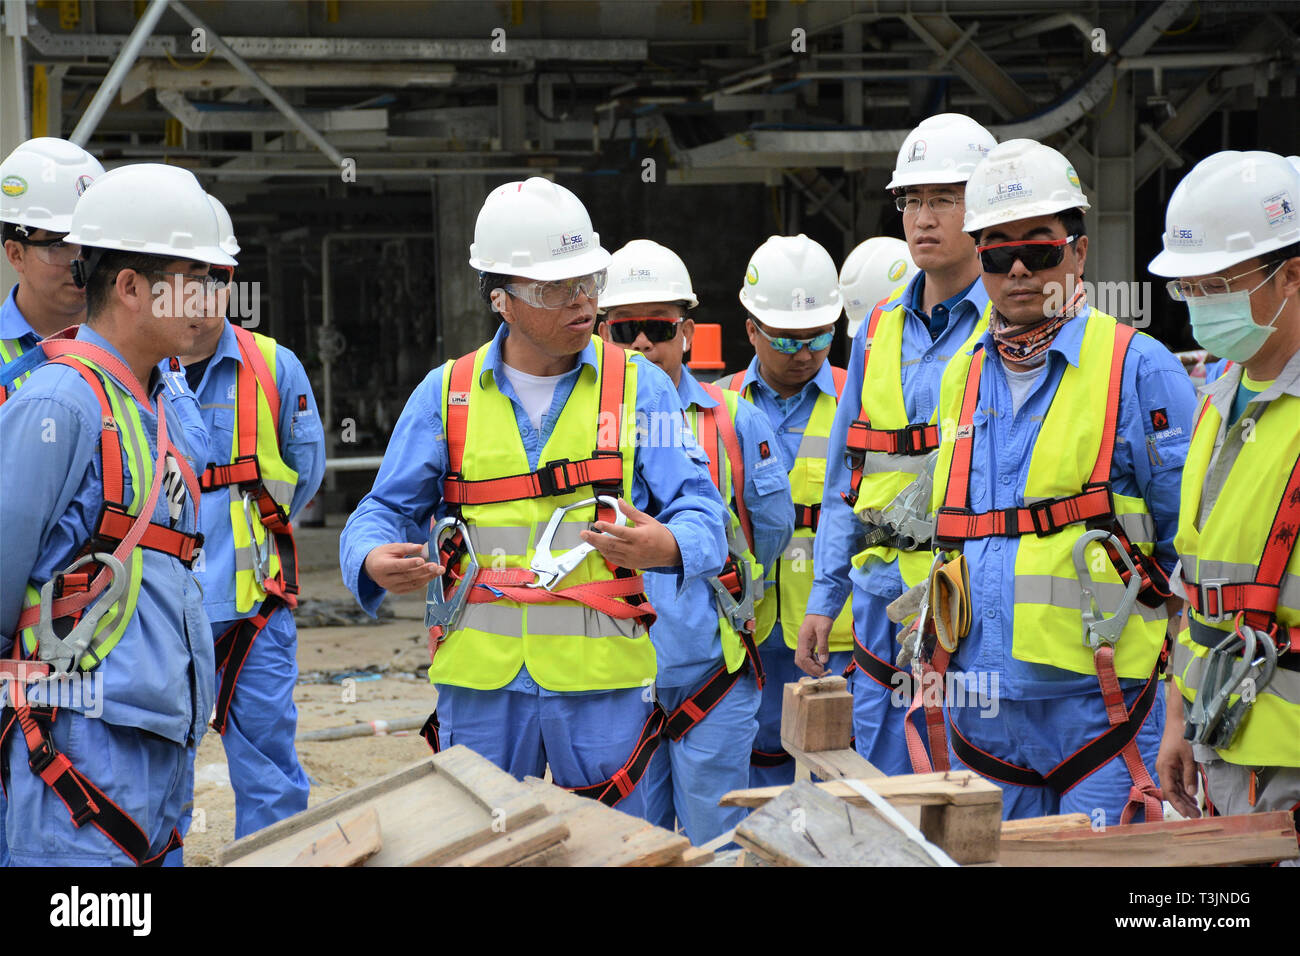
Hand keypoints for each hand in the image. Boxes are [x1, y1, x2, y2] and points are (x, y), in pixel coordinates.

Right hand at [363, 542, 443, 593]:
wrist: (372, 566)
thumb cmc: (383, 554)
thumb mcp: (392, 547)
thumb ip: (406, 547)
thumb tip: (421, 547)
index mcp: (381, 566)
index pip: (397, 566)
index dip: (410, 563)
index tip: (422, 560)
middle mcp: (385, 580)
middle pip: (407, 576)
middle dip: (424, 571)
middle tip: (437, 566)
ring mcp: (391, 587)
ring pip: (412, 583)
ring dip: (427, 577)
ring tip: (439, 570)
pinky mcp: (397, 591)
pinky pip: (412, 588)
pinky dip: (423, 582)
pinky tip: (431, 576)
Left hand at [579, 497, 681, 569]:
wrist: (670, 552)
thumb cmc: (659, 534)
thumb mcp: (646, 519)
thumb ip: (631, 511)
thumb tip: (620, 501)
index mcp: (640, 537)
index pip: (620, 532)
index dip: (608, 528)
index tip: (597, 523)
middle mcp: (635, 549)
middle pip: (611, 545)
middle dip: (595, 539)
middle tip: (584, 533)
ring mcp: (632, 559)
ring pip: (610, 553)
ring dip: (598, 546)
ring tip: (588, 538)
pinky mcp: (631, 564)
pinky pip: (614, 560)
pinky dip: (605, 554)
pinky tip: (599, 547)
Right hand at [795, 614, 833, 676]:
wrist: (820, 608)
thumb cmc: (821, 617)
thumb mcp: (824, 630)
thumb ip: (823, 645)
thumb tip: (824, 661)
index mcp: (803, 639)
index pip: (803, 657)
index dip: (811, 666)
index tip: (820, 671)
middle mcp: (801, 642)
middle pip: (800, 660)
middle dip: (809, 668)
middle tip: (820, 673)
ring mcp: (804, 642)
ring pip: (803, 659)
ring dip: (810, 666)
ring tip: (821, 669)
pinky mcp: (808, 642)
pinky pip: (807, 655)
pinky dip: (812, 661)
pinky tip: (819, 663)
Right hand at [1155, 684, 1200, 818]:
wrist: (1178, 720)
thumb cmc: (1182, 736)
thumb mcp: (1189, 757)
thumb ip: (1190, 776)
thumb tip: (1191, 794)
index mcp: (1164, 768)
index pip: (1169, 792)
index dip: (1179, 805)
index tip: (1188, 815)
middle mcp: (1164, 770)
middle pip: (1172, 792)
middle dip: (1184, 805)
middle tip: (1197, 816)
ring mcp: (1168, 767)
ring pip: (1175, 788)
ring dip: (1185, 799)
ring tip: (1196, 810)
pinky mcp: (1173, 765)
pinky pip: (1178, 782)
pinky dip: (1185, 791)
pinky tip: (1192, 798)